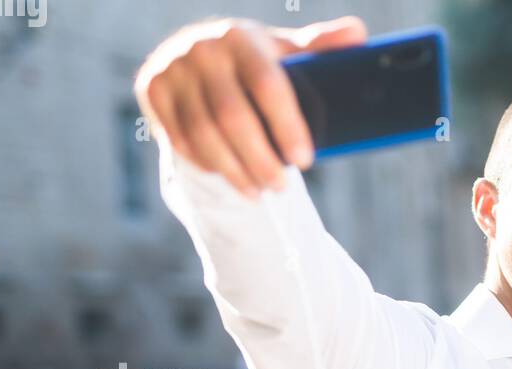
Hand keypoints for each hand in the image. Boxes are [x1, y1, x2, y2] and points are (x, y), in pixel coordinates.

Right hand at [134, 15, 367, 197]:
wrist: (193, 53)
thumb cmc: (252, 60)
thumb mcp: (283, 51)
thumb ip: (318, 48)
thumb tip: (359, 34)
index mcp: (240, 37)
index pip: (268, 86)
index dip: (288, 127)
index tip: (306, 160)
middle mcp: (201, 48)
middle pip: (234, 118)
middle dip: (260, 159)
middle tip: (281, 188)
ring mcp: (172, 68)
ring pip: (204, 134)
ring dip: (234, 170)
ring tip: (258, 191)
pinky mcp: (151, 89)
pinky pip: (180, 138)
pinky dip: (207, 163)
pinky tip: (228, 177)